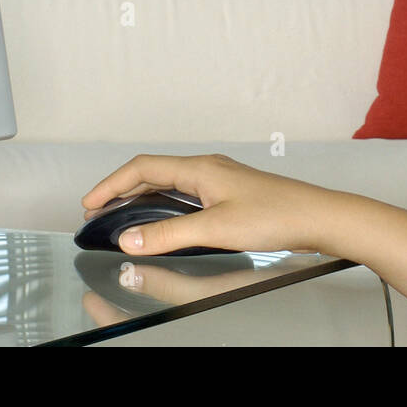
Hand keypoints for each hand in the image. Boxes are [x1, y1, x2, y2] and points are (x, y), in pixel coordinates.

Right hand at [81, 153, 341, 256]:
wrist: (317, 217)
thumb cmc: (275, 215)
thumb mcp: (215, 229)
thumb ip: (169, 235)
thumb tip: (129, 239)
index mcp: (199, 168)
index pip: (142, 168)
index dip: (111, 185)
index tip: (89, 203)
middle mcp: (206, 168)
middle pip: (152, 173)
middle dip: (121, 191)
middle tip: (97, 213)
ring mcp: (218, 180)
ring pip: (168, 184)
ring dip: (141, 199)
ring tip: (121, 218)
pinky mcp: (229, 195)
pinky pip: (184, 195)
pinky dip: (163, 206)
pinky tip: (163, 223)